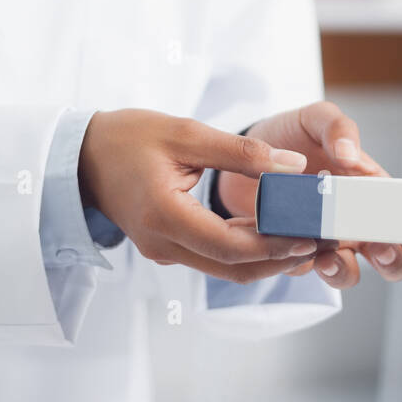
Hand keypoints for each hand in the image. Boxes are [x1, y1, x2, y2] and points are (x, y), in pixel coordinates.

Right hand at [78, 109, 321, 282]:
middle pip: (233, 267)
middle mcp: (163, 244)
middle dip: (280, 258)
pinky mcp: (168, 247)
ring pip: (226, 268)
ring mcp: (164, 251)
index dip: (274, 244)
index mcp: (165, 216)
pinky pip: (214, 258)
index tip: (310, 232)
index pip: (231, 245)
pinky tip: (273, 231)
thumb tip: (293, 166)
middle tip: (319, 240)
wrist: (82, 155)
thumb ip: (242, 152)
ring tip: (305, 236)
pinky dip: (246, 250)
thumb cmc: (128, 137)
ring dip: (266, 258)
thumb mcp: (187, 133)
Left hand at [215, 100, 401, 287]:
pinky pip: (303, 269)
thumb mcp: (315, 119)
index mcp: (369, 189)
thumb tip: (350, 154)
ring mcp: (324, 241)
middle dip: (392, 260)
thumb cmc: (289, 135)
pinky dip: (302, 264)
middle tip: (378, 249)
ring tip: (328, 258)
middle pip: (389, 256)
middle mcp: (353, 221)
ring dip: (345, 271)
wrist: (242, 154)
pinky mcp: (292, 252)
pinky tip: (292, 246)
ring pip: (348, 273)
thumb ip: (337, 127)